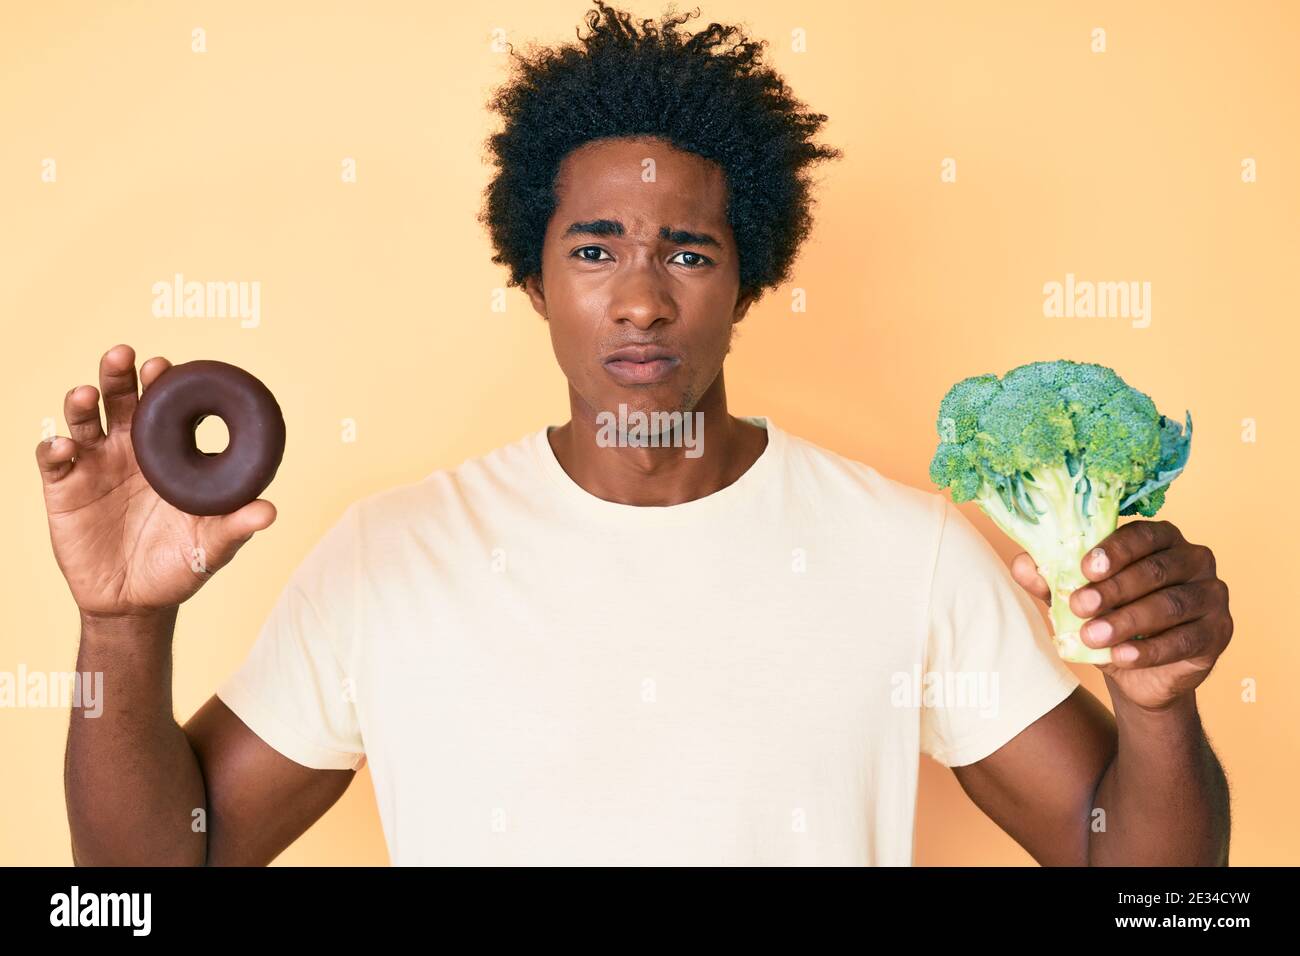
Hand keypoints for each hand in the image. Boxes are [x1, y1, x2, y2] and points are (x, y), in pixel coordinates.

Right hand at [35, 344, 276, 620]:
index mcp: (167, 453)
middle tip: (125, 357)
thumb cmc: (180, 564)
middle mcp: (129, 449)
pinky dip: (54, 448)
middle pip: (120, 399)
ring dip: (82, 401)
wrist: (136, 601)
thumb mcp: (211, 546)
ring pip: (83, 420)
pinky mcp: (64, 488)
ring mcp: (94, 465)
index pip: (164, 406)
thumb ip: (236, 527)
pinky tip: (63, 446)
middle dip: (119, 374)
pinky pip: (53, 460)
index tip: (166, 367)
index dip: (163, 383)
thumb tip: (270, 511)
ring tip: (87, 393)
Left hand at [1010, 520, 1232, 711]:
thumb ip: (1052, 579)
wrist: (1137, 671)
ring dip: (1128, 621)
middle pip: (1158, 570)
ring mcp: (1213, 596)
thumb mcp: (1076, 598)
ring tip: (1093, 636)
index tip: (1085, 568)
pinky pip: (1186, 640)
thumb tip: (1021, 563)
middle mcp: (1196, 560)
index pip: (1144, 534)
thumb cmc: (1108, 618)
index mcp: (1163, 539)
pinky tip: (1120, 658)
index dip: (1116, 550)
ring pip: (1172, 605)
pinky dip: (1149, 650)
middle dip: (1115, 589)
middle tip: (1079, 605)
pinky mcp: (1219, 633)